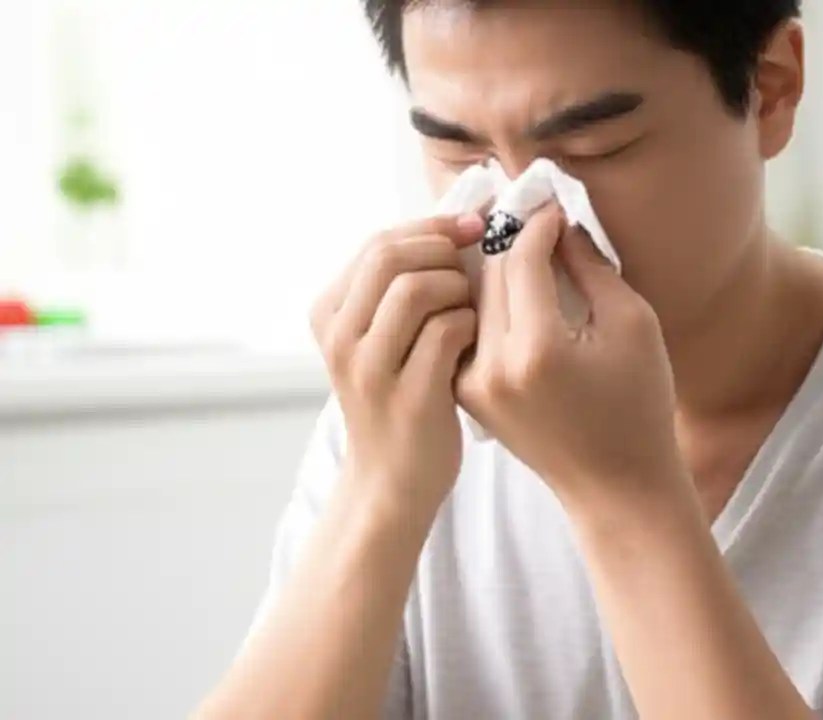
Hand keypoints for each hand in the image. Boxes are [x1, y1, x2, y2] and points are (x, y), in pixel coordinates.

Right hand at [311, 214, 485, 512]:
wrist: (392, 481)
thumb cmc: (399, 400)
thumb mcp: (378, 341)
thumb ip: (396, 289)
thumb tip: (449, 225)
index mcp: (329, 314)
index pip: (378, 243)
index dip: (431, 225)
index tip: (472, 224)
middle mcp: (340, 338)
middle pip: (392, 257)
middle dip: (445, 249)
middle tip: (475, 264)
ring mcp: (370, 369)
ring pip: (418, 288)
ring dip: (460, 287)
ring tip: (474, 308)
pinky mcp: (408, 397)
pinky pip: (447, 331)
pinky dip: (472, 323)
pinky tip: (479, 338)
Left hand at [456, 205, 685, 511]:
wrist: (617, 487)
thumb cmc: (639, 406)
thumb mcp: (632, 325)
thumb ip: (590, 267)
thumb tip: (558, 226)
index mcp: (537, 349)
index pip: (520, 260)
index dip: (538, 226)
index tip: (555, 210)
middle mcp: (492, 367)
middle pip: (488, 276)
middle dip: (511, 242)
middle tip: (533, 219)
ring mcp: (472, 386)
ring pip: (473, 301)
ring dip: (494, 272)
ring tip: (521, 251)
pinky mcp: (467, 396)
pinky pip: (468, 333)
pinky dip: (485, 308)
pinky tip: (511, 296)